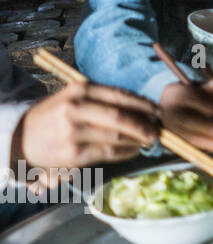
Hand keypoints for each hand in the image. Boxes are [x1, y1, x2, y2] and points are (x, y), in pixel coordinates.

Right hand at [14, 82, 158, 174]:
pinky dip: (127, 152)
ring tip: (149, 140)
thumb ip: (103, 100)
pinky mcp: (73, 153)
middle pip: (120, 117)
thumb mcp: (74, 98)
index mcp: (80, 90)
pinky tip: (134, 150)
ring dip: (138, 140)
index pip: (120, 96)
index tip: (158, 111)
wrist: (22, 137)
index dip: (143, 105)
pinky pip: (108, 153)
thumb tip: (143, 109)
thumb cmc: (55, 116)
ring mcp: (73, 132)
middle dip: (144, 125)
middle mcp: (76, 108)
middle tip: (159, 130)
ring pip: (117, 136)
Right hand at [159, 78, 212, 153]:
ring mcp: (171, 128)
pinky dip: (210, 148)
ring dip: (212, 144)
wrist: (169, 105)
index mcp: (175, 95)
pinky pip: (194, 146)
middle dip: (209, 129)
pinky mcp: (176, 140)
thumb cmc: (191, 96)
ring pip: (191, 138)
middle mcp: (169, 113)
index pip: (191, 100)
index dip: (208, 107)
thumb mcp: (200, 88)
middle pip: (189, 122)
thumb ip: (210, 87)